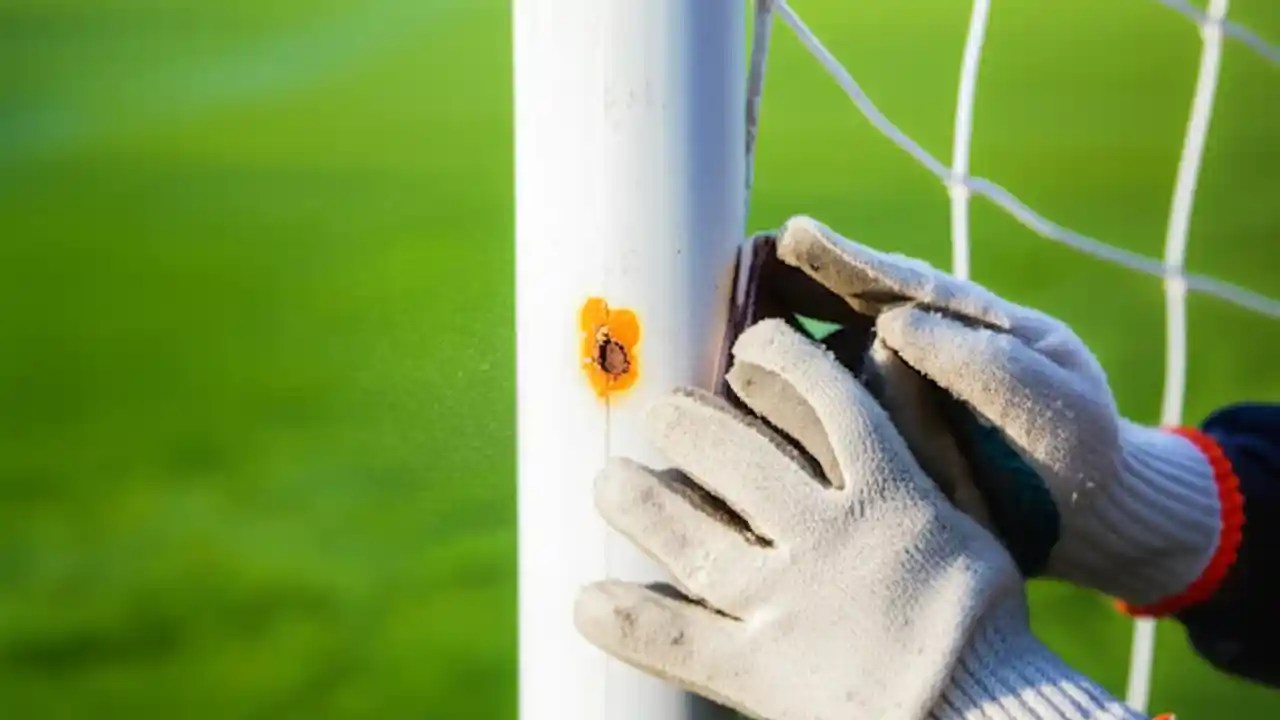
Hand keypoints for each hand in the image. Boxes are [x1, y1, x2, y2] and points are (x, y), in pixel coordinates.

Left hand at [574, 320, 1138, 718]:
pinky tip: (586, 600)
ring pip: (691, 537)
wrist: (987, 716)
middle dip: (686, 427)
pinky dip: (624, 618)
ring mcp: (787, 601)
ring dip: (639, 503)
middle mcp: (827, 537)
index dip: (778, 362)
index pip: (824, 401)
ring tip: (607, 481)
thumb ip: (926, 446)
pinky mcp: (759, 669)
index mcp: (890, 494)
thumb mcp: (970, 520)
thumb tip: (893, 356)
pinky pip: (675, 637)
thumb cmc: (983, 621)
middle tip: (658, 411)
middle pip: (735, 460)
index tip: (747, 346)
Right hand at [761, 216, 1235, 610]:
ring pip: (826, 360)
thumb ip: (982, 363)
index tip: (794, 235)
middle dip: (792, 284)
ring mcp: (891, 392)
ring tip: (732, 335)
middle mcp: (914, 348)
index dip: (841, 259)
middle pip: (842, 306)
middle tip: (740, 265)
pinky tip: (746, 403)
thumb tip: (893, 325)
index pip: (892, 282)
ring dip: (781, 341)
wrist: (1083, 513)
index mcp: (959, 321)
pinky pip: (826, 417)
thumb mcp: (1052, 398)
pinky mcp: (875, 440)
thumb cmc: (1074, 443)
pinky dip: (790, 404)